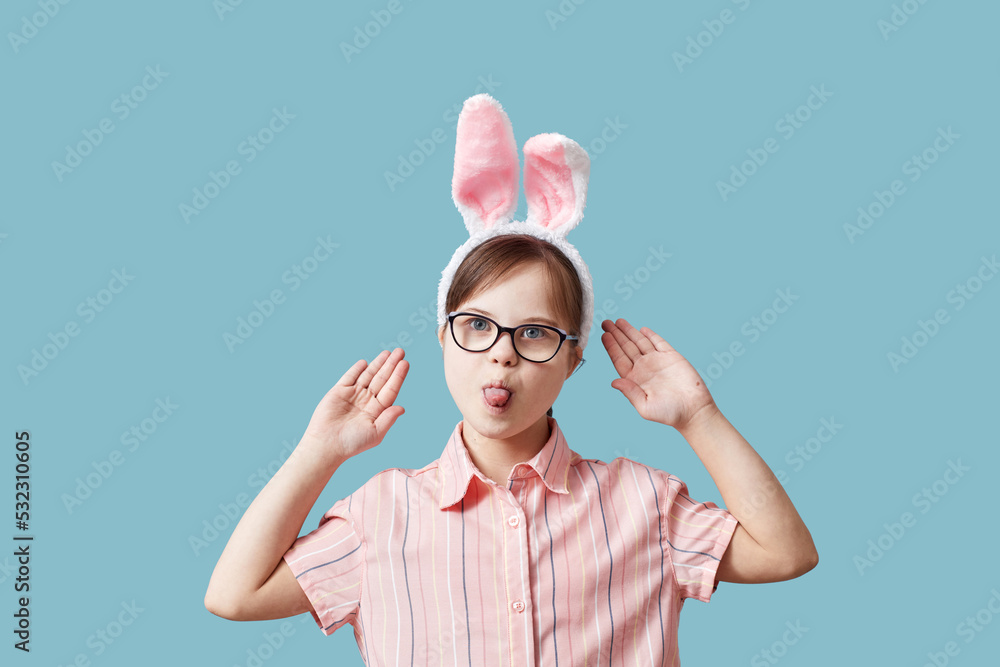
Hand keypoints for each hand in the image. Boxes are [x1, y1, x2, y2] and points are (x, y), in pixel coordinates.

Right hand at [301, 348, 408, 463]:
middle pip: (382, 379)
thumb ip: (388, 419)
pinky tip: (366, 362)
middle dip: (391, 365)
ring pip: (368, 375)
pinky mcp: (338, 392)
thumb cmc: (352, 443)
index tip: (405, 363)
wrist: (327, 444)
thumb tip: (402, 408)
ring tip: (388, 353)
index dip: (398, 376)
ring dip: (377, 364)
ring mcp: (353, 395)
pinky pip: (349, 377)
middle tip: (400, 351)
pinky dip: (357, 369)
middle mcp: (367, 401)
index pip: (390, 389)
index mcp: (377, 410)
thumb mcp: (375, 433)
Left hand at [600, 319, 717, 431]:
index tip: (604, 335)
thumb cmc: (669, 413)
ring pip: (640, 342)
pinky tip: (642, 329)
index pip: (619, 359)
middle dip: (616, 335)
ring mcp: (657, 361)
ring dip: (630, 331)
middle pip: (627, 347)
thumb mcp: (645, 407)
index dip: (611, 347)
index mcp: (634, 379)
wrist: (693, 410)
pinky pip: (659, 342)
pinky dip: (651, 335)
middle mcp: (644, 368)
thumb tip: (613, 382)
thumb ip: (630, 392)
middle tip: (606, 323)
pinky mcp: (672, 357)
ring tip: (619, 321)